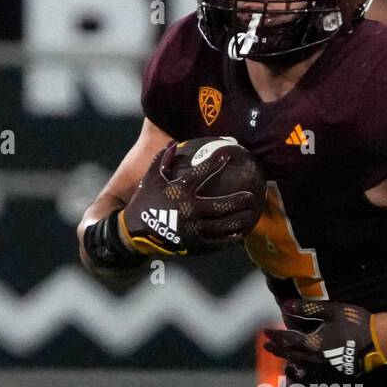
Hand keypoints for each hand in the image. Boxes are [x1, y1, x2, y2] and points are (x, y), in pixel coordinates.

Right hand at [118, 141, 260, 257]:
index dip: (216, 161)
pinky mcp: (194, 243)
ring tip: (250, 214)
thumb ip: (162, 161)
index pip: (202, 172)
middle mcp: (190, 209)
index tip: (228, 153)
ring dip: (239, 220)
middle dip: (238, 200)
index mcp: (181, 190)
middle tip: (250, 196)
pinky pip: (216, 241)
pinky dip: (229, 238)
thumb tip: (172, 143)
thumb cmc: (145, 201)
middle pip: (221, 205)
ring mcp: (193, 228)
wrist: (136, 231)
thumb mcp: (151, 178)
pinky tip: (239, 235)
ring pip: (222, 225)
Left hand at [263, 298, 386, 378]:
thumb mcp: (332, 311)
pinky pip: (313, 370)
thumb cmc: (356, 324)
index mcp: (313, 344)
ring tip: (281, 354)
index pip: (288, 340)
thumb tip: (285, 306)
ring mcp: (325, 368)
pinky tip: (303, 363)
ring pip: (301, 364)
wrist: (380, 343)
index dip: (275, 336)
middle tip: (266, 345)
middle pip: (291, 355)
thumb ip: (307, 309)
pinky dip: (303, 365)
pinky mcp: (335, 372)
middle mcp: (315, 359)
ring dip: (288, 358)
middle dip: (278, 349)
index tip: (264, 332)